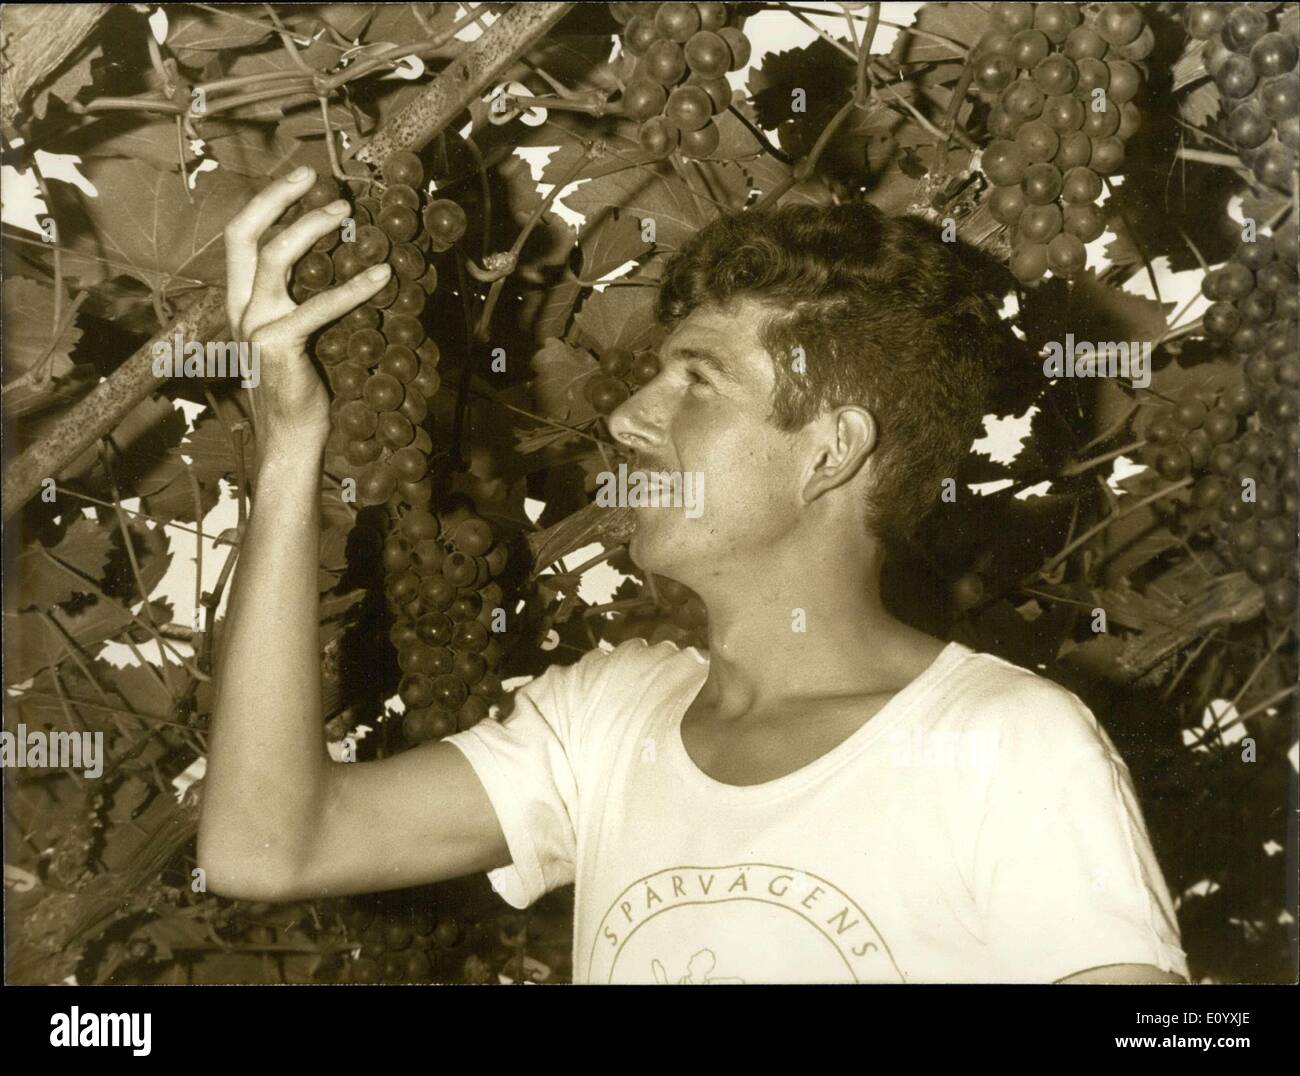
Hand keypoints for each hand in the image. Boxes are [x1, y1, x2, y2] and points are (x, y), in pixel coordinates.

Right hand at [224, 166, 391, 451]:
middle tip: (314, 176)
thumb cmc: (301, 389)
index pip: (241, 240)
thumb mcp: (298, 337)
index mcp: (242, 304)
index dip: (266, 203)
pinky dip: (353, 288)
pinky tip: (382, 276)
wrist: (291, 439)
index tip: (300, 180)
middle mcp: (241, 309)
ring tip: (346, 214)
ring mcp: (255, 326)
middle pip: (243, 235)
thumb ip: (305, 302)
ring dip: (312, 227)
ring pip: (276, 257)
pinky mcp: (278, 346)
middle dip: (276, 197)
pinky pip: (318, 306)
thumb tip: (347, 265)